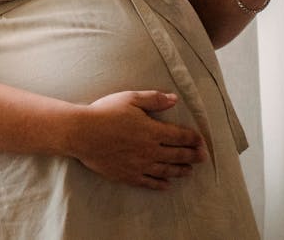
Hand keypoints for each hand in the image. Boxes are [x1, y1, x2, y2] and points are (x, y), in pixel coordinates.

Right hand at [70, 90, 206, 189]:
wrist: (81, 133)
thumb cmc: (104, 113)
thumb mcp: (129, 98)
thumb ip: (153, 99)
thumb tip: (174, 99)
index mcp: (153, 130)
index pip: (181, 136)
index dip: (194, 139)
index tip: (201, 141)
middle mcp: (150, 150)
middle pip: (178, 155)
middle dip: (193, 156)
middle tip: (202, 158)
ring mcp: (139, 165)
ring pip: (166, 171)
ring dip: (180, 171)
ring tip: (188, 171)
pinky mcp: (127, 175)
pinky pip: (149, 182)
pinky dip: (160, 184)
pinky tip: (166, 185)